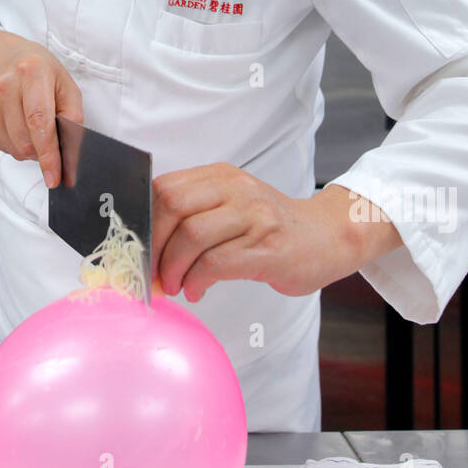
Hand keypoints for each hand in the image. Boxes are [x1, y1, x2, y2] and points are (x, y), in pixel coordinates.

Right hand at [0, 30, 82, 187]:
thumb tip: (72, 152)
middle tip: (47, 140)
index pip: (40, 122)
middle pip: (24, 140)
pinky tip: (13, 123)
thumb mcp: (64, 82)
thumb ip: (73, 115)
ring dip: (26, 148)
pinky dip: (11, 143)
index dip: (48, 155)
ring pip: (11, 147)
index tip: (54, 177)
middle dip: (40, 151)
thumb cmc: (37, 70)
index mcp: (32, 72)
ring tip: (29, 126)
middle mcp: (4, 84)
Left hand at [151, 163, 399, 301]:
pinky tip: (197, 291)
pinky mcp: (267, 249)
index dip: (144, 222)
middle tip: (153, 273)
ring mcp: (254, 217)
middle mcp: (237, 190)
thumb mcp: (233, 206)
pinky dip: (197, 281)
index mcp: (221, 176)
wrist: (328, 237)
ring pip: (192, 235)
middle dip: (155, 246)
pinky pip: (216, 263)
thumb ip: (195, 214)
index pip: (165, 188)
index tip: (139, 250)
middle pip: (173, 207)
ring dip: (174, 268)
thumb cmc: (272, 228)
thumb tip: (148, 245)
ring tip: (176, 285)